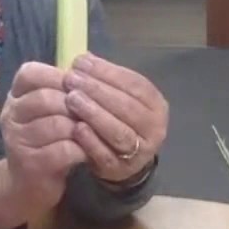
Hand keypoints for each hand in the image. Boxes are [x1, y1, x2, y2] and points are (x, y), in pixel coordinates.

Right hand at [0, 62, 86, 228]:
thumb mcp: (48, 111)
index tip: (80, 86)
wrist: (27, 185)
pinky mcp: (31, 164)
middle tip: (96, 112)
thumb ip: (61, 90)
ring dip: (82, 127)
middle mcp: (11, 115)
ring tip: (95, 131)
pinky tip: (89, 151)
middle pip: (47, 98)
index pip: (30, 74)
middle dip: (77, 104)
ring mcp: (18, 140)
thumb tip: (90, 64)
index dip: (59, 77)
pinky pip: (64, 150)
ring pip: (58, 124)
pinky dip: (82, 149)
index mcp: (15, 96)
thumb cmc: (45, 140)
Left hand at [63, 53, 167, 183]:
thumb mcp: (119, 97)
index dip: (107, 72)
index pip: (135, 84)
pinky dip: (91, 141)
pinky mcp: (121, 169)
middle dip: (97, 90)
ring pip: (118, 131)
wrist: (123, 161)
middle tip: (72, 79)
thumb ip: (106, 80)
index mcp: (156, 105)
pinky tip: (76, 128)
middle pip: (126, 107)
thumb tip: (84, 59)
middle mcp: (154, 128)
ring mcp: (140, 151)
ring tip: (71, 99)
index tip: (82, 63)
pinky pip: (106, 154)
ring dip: (94, 113)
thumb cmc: (119, 120)